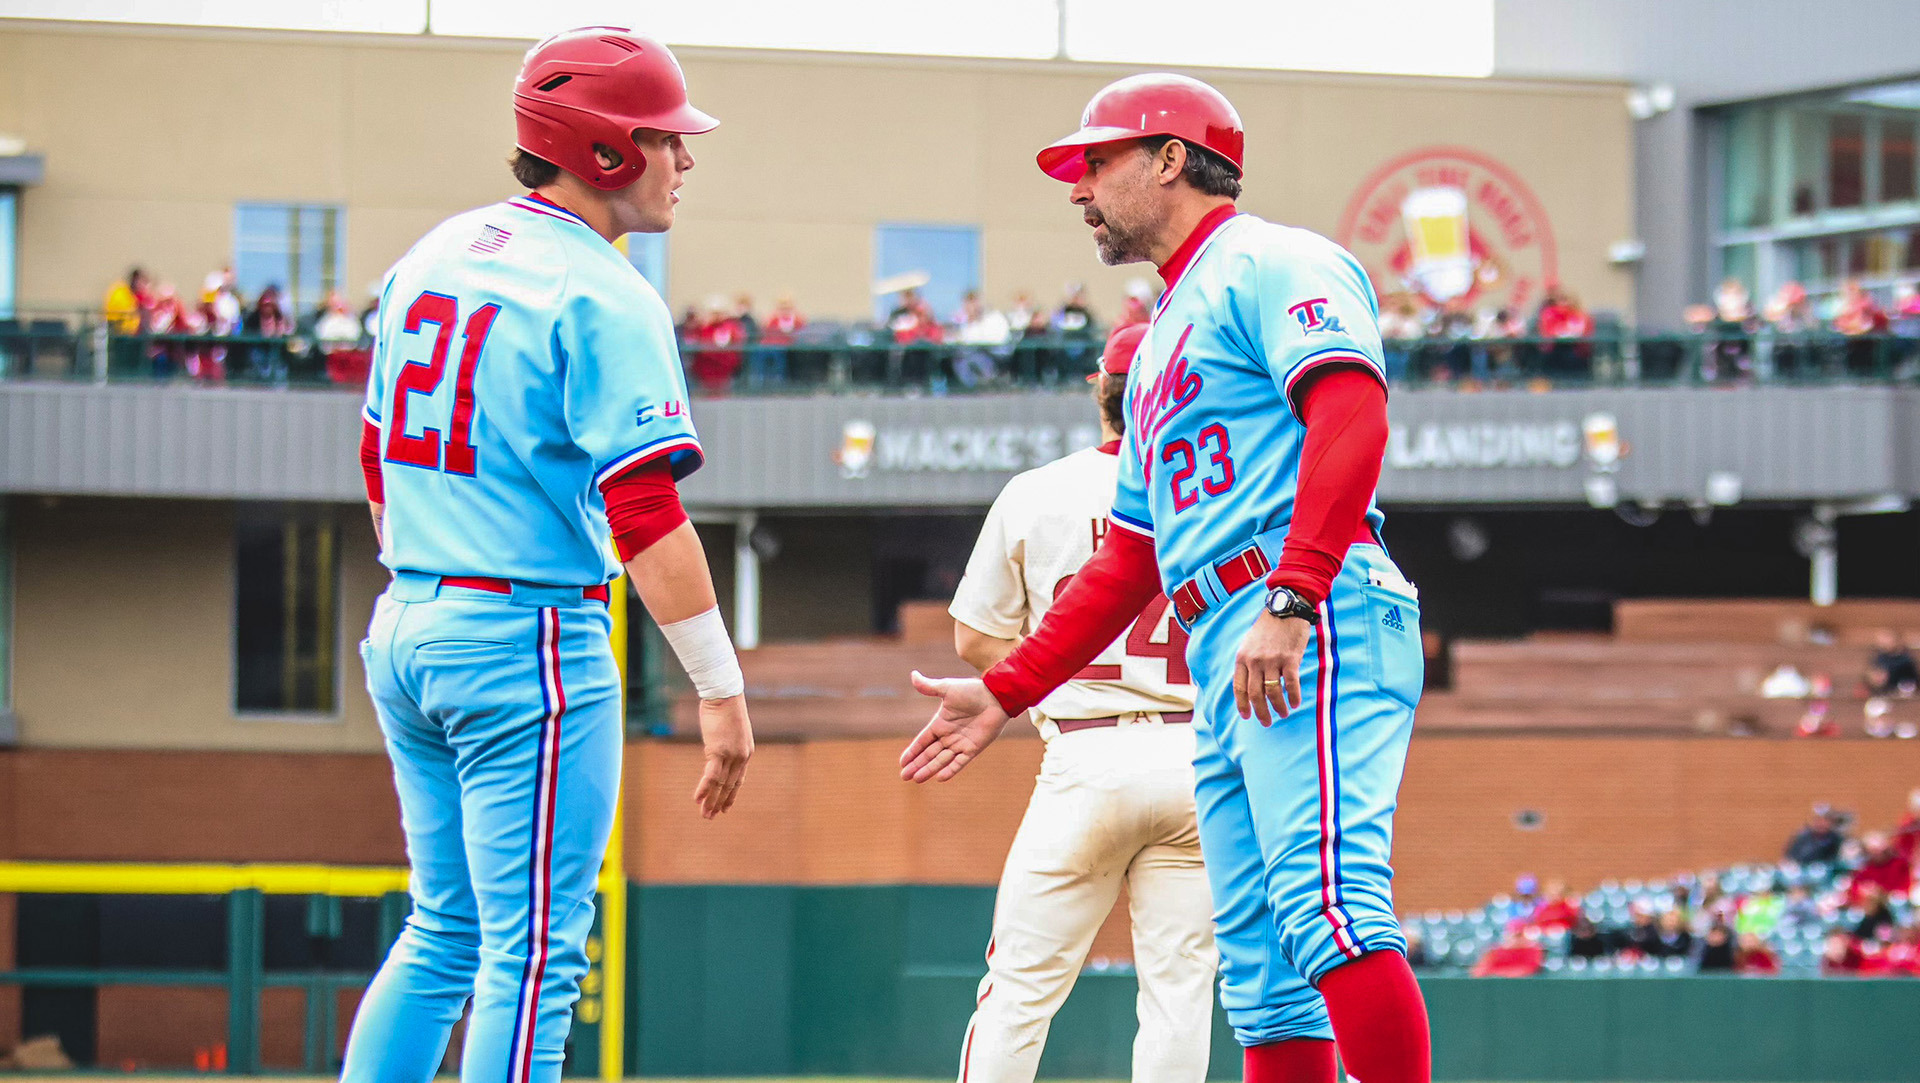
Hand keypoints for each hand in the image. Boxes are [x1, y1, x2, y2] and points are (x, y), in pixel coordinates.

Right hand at [692, 694, 752, 818]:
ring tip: (704, 815)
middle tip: (711, 816)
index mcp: (746, 752)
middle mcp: (741, 757)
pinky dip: (704, 788)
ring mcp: (730, 755)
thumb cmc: (725, 707)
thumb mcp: (729, 729)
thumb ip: (725, 743)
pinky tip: (697, 799)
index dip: (731, 795)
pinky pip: (711, 775)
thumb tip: (717, 748)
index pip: (739, 780)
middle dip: (720, 802)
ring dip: (711, 801)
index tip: (726, 807)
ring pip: (720, 784)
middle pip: (729, 786)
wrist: (725, 695)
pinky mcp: (718, 751)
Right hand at [900, 671, 1011, 782]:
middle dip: (916, 765)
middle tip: (904, 777)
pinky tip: (939, 778)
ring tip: (916, 779)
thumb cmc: (972, 690)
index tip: (902, 762)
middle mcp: (949, 736)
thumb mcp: (947, 688)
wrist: (996, 696)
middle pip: (929, 754)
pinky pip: (960, 762)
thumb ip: (929, 686)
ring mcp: (961, 743)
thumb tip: (912, 675)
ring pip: (941, 760)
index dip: (912, 751)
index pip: (922, 741)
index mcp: (940, 723)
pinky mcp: (973, 748)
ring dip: (929, 769)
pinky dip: (950, 769)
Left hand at [1233, 612, 1313, 725]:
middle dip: (1261, 712)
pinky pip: (1291, 684)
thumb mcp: (1249, 643)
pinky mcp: (1289, 659)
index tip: (1247, 716)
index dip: (1242, 704)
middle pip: (1255, 694)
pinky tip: (1295, 703)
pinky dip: (1293, 696)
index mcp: (1242, 658)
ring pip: (1272, 692)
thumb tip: (1249, 685)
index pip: (1239, 687)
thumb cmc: (1268, 627)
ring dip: (1278, 707)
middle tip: (1266, 722)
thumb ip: (1248, 662)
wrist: (1285, 608)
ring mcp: (1272, 660)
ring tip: (1283, 714)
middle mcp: (1255, 661)